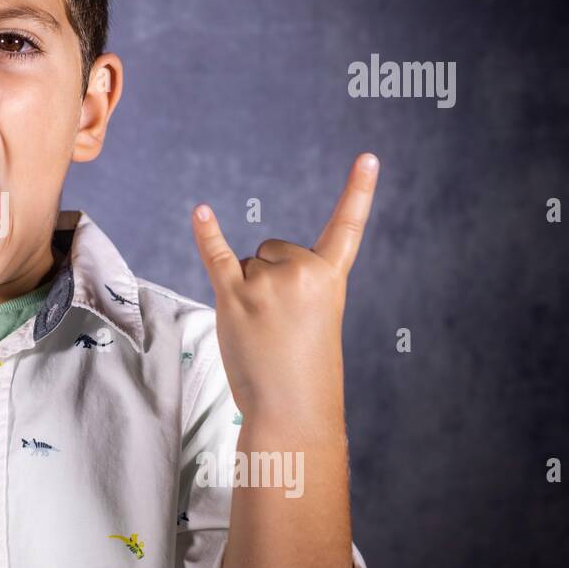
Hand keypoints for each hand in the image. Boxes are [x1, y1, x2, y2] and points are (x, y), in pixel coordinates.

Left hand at [190, 153, 378, 435]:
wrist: (293, 410)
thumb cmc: (304, 369)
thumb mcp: (316, 319)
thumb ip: (293, 283)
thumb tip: (246, 261)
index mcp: (331, 278)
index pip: (346, 227)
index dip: (359, 190)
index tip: (368, 157)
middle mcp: (302, 272)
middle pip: (272, 249)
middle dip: (269, 280)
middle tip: (280, 325)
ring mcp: (268, 283)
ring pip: (245, 263)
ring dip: (245, 292)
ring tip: (262, 330)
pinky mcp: (234, 297)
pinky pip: (216, 255)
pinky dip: (206, 233)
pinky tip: (200, 211)